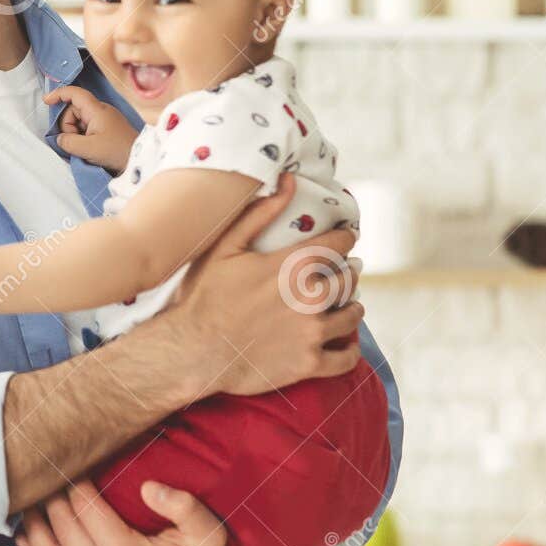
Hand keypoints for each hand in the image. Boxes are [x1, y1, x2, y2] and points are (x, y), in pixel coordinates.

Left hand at [14, 480, 278, 545]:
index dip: (73, 482)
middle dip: (51, 498)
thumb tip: (148, 487)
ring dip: (33, 525)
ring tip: (32, 502)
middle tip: (49, 477)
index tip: (71, 464)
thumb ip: (183, 505)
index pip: (83, 507)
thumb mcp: (208, 532)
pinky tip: (28, 538)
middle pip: (60, 527)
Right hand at [44, 86, 136, 172]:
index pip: (74, 93)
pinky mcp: (107, 128)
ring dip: (76, 134)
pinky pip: (87, 128)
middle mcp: (100, 110)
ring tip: (85, 148)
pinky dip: (83, 137)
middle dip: (68, 126)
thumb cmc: (116, 152)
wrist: (139, 160)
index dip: (58, 94)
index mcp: (96, 110)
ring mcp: (104, 119)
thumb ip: (68, 142)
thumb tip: (60, 138)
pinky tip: (89, 148)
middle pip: (73, 110)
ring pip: (79, 121)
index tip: (46, 101)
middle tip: (76, 143)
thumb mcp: (88, 149)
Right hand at [158, 174, 364, 403]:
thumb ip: (259, 214)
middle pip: (350, 278)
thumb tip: (289, 182)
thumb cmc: (204, 297)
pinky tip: (343, 345)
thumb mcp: (224, 248)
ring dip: (351, 307)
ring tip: (344, 307)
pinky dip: (349, 350)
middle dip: (347, 272)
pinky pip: (347, 357)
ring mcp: (313, 332)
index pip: (339, 243)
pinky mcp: (310, 363)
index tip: (345, 238)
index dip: (345, 238)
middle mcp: (311, 296)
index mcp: (292, 265)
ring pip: (353, 314)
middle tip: (340, 273)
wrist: (192, 351)